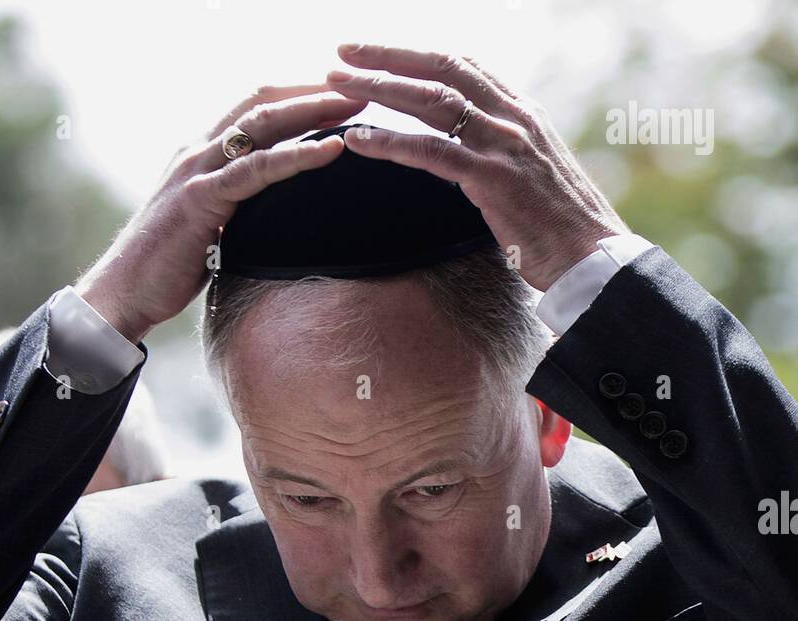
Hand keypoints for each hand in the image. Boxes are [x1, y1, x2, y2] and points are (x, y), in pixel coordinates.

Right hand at [75, 85, 367, 341]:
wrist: (123, 292)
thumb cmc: (165, 269)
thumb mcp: (207, 230)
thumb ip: (233, 213)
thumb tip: (268, 222)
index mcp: (199, 155)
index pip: (253, 110)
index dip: (295, 98)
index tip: (335, 99)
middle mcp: (197, 150)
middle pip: (263, 104)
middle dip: (313, 93)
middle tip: (360, 92)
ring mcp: (197, 170)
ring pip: (264, 125)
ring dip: (315, 112)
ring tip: (356, 109)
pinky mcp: (201, 198)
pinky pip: (257, 169)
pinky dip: (298, 156)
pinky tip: (332, 150)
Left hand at [326, 43, 629, 292]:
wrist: (595, 259)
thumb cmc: (562, 229)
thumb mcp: (533, 177)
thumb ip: (502, 156)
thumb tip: (470, 159)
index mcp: (522, 113)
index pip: (463, 66)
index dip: (417, 54)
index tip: (379, 51)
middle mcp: (512, 118)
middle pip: (441, 69)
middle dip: (388, 56)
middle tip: (343, 51)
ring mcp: (503, 146)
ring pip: (430, 101)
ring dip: (378, 89)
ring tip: (336, 84)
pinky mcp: (493, 180)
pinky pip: (431, 153)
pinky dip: (390, 143)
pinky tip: (358, 139)